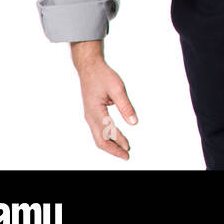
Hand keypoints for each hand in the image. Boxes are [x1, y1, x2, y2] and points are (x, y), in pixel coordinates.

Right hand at [72, 40, 136, 159]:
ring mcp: (90, 116)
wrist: (89, 67)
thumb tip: (133, 122)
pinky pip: (98, 130)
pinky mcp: (92, 114)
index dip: (119, 141)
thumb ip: (126, 106)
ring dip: (110, 144)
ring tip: (123, 149)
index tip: (129, 148)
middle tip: (126, 155)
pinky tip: (115, 138)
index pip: (108, 131)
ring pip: (98, 137)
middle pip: (100, 140)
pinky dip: (107, 137)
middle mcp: (90, 116)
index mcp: (95, 111)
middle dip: (113, 149)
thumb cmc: (102, 75)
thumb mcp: (117, 88)